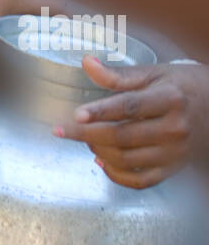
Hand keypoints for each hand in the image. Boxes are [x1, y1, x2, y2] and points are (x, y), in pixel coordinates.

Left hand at [55, 55, 208, 187]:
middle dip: (87, 134)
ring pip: (127, 160)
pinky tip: (101, 161)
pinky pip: (140, 181)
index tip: (76, 114)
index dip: (101, 111)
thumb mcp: (154, 73)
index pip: (129, 107)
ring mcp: (174, 153)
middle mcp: (173, 128)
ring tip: (83, 139)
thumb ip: (119, 74)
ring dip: (98, 151)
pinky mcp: (173, 169)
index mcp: (169, 99)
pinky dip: (116, 175)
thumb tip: (87, 63)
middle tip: (62, 130)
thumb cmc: (182, 86)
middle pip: (123, 136)